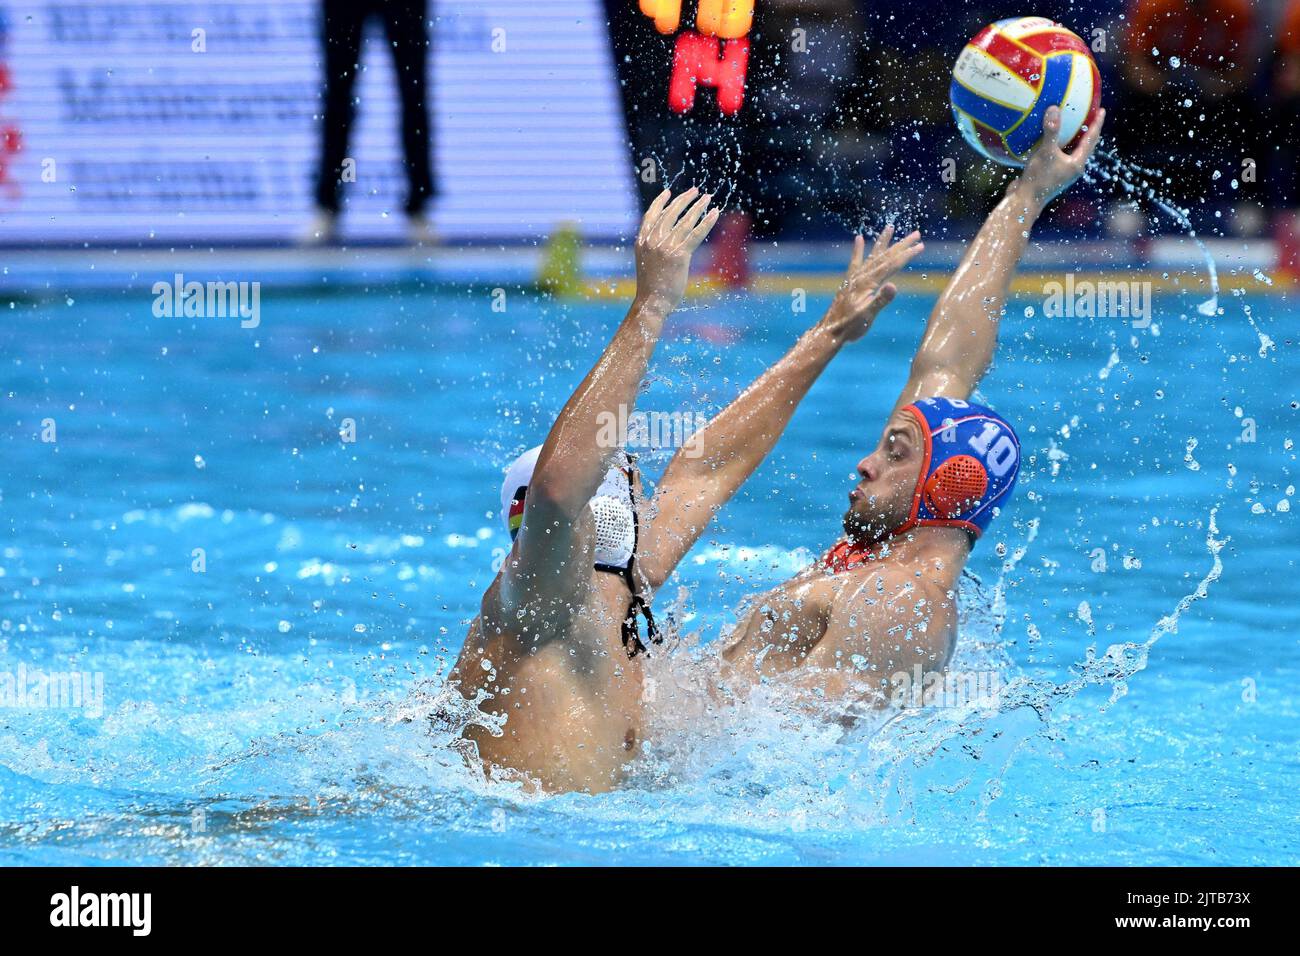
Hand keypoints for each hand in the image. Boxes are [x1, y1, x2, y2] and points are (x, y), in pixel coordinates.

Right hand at [633, 187, 719, 308]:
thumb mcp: (646, 262)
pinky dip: (706, 222)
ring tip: (707, 198)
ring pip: (685, 221)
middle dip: (684, 200)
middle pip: (670, 213)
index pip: (652, 215)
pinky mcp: (679, 255)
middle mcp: (653, 241)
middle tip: (695, 191)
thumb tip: (666, 239)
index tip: (669, 192)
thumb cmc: (651, 287)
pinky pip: (696, 233)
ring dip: (698, 207)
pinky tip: (715, 213)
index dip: (660, 202)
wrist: (652, 302)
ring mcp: (666, 247)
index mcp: (642, 241)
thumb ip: (653, 248)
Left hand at [822, 225, 923, 341]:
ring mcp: (855, 278)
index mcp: (868, 283)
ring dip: (883, 242)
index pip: (892, 265)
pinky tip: (859, 238)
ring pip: (873, 256)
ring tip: (890, 227)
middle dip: (901, 244)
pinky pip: (856, 262)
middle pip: (885, 256)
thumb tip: (893, 286)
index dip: (907, 255)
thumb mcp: (868, 315)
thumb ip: (881, 300)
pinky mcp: (850, 281)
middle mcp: (862, 276)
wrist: (830, 331)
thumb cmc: (850, 326)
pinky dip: (858, 250)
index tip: (920, 245)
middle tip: (916, 233)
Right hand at [1012, 105, 1106, 210]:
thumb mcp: (1045, 152)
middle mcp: (1073, 169)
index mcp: (1077, 163)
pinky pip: (1058, 156)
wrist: (1024, 202)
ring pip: (1072, 151)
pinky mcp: (1050, 175)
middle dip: (1089, 131)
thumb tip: (1054, 108)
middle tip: (1092, 116)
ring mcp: (1062, 173)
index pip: (1091, 139)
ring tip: (1073, 126)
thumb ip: (1051, 131)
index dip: (1097, 123)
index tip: (1102, 110)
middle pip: (1086, 146)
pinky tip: (1049, 140)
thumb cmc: (1038, 179)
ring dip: (1074, 138)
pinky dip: (1059, 145)